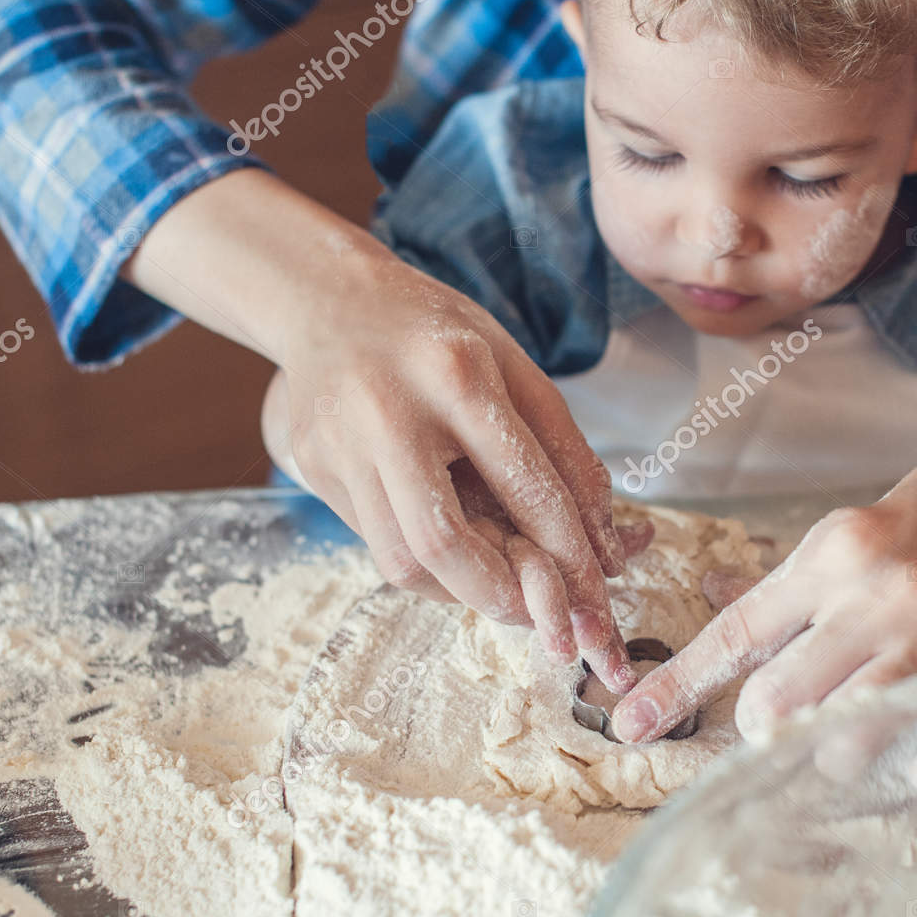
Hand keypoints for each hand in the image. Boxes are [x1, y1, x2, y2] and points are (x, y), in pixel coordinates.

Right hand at [265, 263, 635, 687]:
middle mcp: (387, 414)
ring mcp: (340, 447)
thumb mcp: (514, 364)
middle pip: (440, 542)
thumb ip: (562, 448)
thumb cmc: (437, 333)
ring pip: (400, 560)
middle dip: (500, 595)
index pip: (521, 481)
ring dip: (460, 592)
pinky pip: (377, 544)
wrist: (328, 301)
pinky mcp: (314, 471)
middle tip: (541, 616)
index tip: (596, 589)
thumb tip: (602, 538)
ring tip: (500, 586)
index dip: (565, 547)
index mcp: (453, 374)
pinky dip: (427, 567)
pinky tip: (456, 554)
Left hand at [611, 420, 916, 742]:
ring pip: (842, 745)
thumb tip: (721, 613)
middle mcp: (882, 599)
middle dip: (764, 724)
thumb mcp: (862, 523)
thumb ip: (796, 582)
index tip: (630, 727)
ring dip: (834, 748)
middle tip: (786, 711)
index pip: (736, 632)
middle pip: (778, 705)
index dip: (675, 686)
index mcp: (838, 551)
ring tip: (863, 714)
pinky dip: (912, 767)